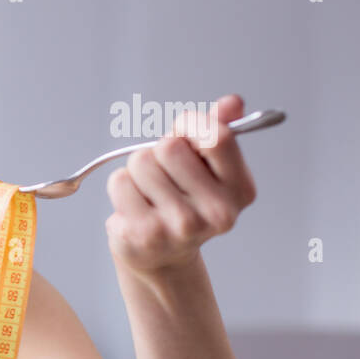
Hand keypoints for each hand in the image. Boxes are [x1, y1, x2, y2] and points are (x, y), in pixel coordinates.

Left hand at [105, 93, 258, 278]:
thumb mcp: (208, 168)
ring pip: (140, 162)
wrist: (161, 257)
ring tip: (149, 192)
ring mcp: (179, 227)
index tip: (182, 133)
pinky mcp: (143, 235)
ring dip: (137, 170)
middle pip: (169, 147)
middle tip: (163, 175)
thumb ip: (218, 131)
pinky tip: (134, 207)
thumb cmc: (184, 202)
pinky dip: (121, 187)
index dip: (191, 125)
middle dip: (159, 151)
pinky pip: (120, 182)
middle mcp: (216, 213)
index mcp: (239, 190)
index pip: (217, 136)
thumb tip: (233, 102)